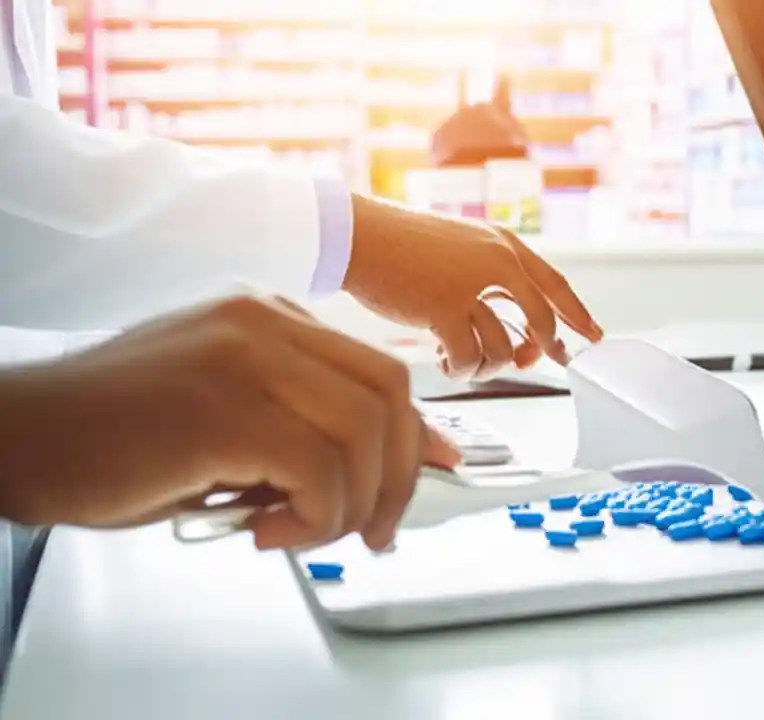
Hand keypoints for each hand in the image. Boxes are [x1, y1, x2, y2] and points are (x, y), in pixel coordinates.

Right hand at [0, 295, 460, 550]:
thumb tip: (386, 467)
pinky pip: (319, 468)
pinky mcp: (223, 407)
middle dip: (399, 476)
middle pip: (388, 395)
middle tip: (373, 531)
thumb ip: (303, 428)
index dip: (417, 430)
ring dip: (350, 505)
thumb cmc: (117, 438)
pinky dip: (313, 516)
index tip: (436, 468)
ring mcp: (243, 357)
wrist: (18, 436)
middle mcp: (264, 322)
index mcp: (269, 316)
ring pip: (363, 434)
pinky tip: (264, 529)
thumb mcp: (230, 421)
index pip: (378, 370)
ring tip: (298, 531)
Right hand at [343, 195, 603, 380]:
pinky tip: (444, 361)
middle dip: (544, 350)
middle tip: (535, 363)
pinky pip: (470, 358)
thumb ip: (490, 283)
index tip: (592, 335)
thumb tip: (513, 334)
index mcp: (502, 244)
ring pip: (505, 348)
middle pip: (542, 320)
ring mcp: (471, 285)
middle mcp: (496, 261)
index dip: (577, 314)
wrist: (360, 235)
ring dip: (486, 365)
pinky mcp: (444, 308)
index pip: (554, 284)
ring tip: (461, 360)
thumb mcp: (459, 251)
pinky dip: (460, 369)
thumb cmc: (402, 247)